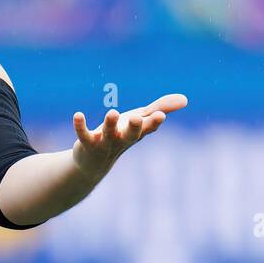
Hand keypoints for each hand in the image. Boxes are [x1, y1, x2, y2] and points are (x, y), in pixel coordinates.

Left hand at [71, 93, 187, 181]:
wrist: (94, 163)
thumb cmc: (120, 136)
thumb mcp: (140, 120)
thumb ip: (160, 108)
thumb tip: (185, 99)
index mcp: (136, 133)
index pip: (148, 128)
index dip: (153, 123)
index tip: (161, 115)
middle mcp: (122, 140)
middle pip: (131, 135)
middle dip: (135, 127)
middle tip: (138, 117)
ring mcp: (104, 143)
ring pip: (108, 134)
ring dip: (110, 124)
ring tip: (112, 112)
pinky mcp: (86, 144)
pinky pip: (83, 135)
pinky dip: (80, 126)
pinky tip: (78, 115)